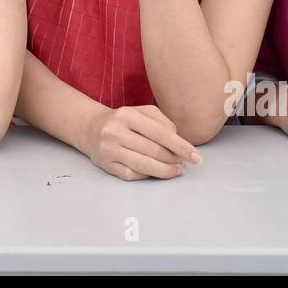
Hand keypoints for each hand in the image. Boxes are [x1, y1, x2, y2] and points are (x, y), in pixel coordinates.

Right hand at [81, 104, 201, 180]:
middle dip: (174, 159)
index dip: (181, 146)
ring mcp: (109, 150)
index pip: (160, 132)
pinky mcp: (106, 165)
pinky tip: (157, 172)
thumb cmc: (123, 121)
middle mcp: (115, 131)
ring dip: (165, 171)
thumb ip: (162, 121)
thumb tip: (179, 141)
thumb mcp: (141, 112)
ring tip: (177, 170)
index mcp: (126, 115)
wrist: (91, 128)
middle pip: (153, 151)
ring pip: (144, 166)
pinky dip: (148, 175)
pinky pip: (132, 175)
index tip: (196, 156)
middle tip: (185, 163)